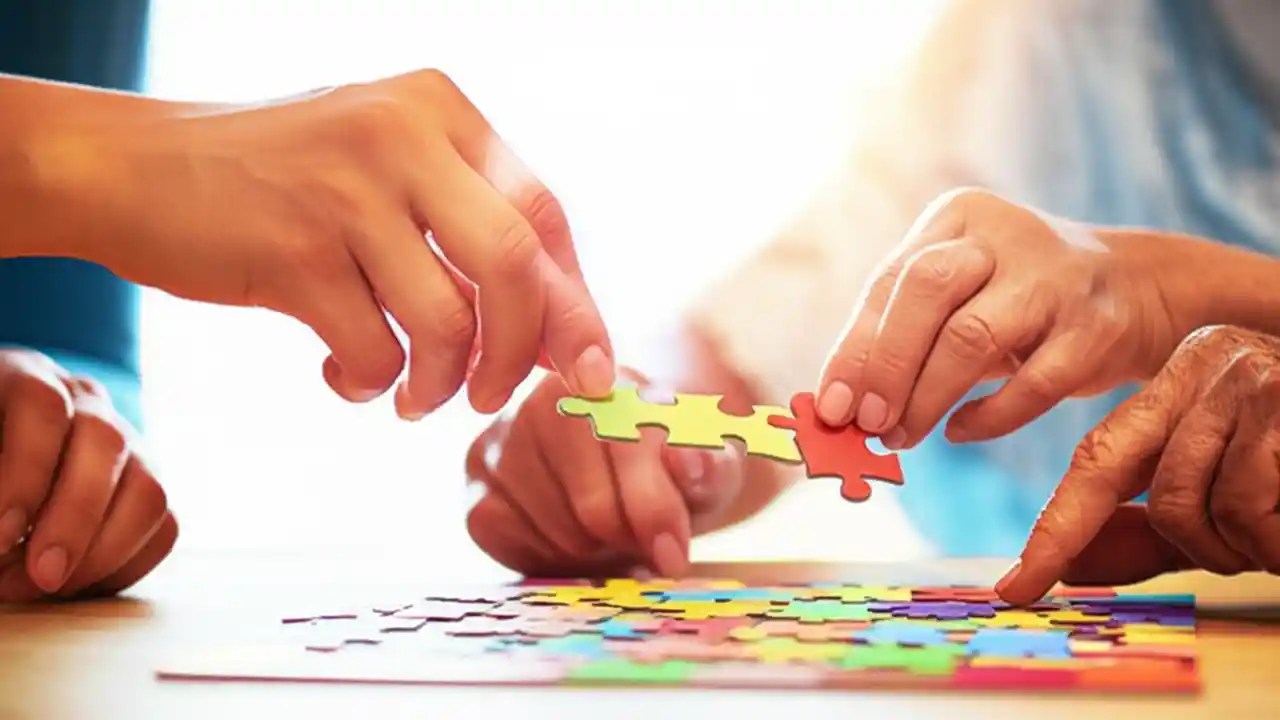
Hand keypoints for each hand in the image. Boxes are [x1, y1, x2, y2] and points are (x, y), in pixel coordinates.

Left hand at [0, 349, 176, 601]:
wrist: (5, 469)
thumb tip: (1, 534)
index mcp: (23, 377)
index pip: (43, 406)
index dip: (25, 471)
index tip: (0, 534)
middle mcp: (85, 403)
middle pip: (107, 444)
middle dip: (74, 521)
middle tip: (39, 575)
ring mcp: (127, 444)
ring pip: (149, 490)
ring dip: (104, 551)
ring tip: (47, 587)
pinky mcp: (147, 489)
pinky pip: (164, 528)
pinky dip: (125, 566)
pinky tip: (75, 585)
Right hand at [48, 69, 613, 416]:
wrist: (130, 168)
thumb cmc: (277, 181)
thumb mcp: (382, 171)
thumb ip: (467, 230)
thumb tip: (561, 335)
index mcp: (439, 108)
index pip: (543, 213)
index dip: (573, 301)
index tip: (581, 365)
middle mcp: (402, 134)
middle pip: (517, 263)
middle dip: (523, 351)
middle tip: (494, 397)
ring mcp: (347, 189)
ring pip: (450, 320)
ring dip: (441, 383)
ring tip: (411, 396)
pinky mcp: (293, 250)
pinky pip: (375, 350)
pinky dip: (370, 382)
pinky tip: (344, 376)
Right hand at [465, 371, 770, 577]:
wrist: (633, 479)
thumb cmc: (673, 469)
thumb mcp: (710, 466)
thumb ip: (710, 465)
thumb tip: (690, 465)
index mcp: (603, 377)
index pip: (625, 448)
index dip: (654, 508)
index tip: (676, 552)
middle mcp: (539, 401)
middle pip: (591, 504)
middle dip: (629, 537)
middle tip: (647, 544)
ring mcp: (499, 447)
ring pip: (557, 532)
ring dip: (595, 551)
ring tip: (611, 534)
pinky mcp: (477, 496)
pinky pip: (512, 545)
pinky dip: (551, 560)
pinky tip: (572, 542)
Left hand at [814, 188, 1175, 448]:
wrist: (1138, 288)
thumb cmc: (1017, 299)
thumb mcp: (961, 293)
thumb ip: (900, 336)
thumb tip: (838, 405)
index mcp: (958, 217)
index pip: (891, 280)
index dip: (854, 347)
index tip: (830, 406)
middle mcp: (1005, 234)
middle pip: (926, 291)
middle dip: (886, 364)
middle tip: (865, 423)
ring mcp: (1057, 277)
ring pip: (973, 337)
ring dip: (927, 397)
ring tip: (901, 435)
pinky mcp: (1098, 327)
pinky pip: (1034, 383)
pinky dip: (990, 416)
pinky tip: (960, 430)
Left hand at [996, 325, 1279, 604]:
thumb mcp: (1222, 502)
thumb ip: (1143, 530)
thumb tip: (1064, 567)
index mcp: (1178, 380)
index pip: (1096, 460)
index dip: (1057, 530)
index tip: (1016, 588)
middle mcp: (1203, 359)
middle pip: (1141, 484)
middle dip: (1196, 540)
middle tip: (1257, 543)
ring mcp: (1248, 370)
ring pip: (1190, 502)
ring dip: (1244, 542)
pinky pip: (1248, 501)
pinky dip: (1278, 534)